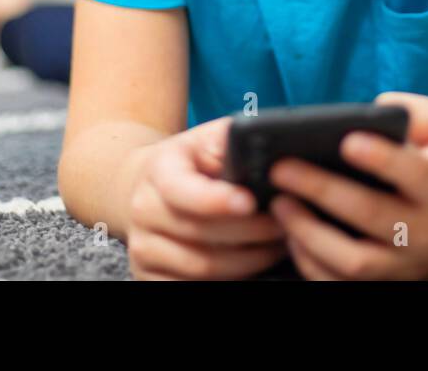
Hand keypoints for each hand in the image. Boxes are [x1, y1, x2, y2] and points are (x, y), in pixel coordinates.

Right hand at [124, 116, 289, 279]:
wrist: (144, 186)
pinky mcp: (147, 275)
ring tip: (276, 245)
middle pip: (200, 233)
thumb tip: (274, 157)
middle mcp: (143, 210)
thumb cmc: (190, 162)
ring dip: (248, 261)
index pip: (181, 189)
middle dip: (251, 232)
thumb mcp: (207, 139)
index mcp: (158, 170)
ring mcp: (142, 247)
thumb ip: (234, 142)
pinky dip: (230, 279)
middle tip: (285, 224)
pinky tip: (251, 262)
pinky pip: (193, 287)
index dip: (216, 200)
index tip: (250, 202)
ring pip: (202, 268)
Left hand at [268, 91, 427, 279]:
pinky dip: (311, 264)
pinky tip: (290, 234)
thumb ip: (410, 111)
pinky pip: (342, 283)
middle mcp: (427, 229)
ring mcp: (408, 263)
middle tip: (281, 168)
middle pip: (371, 215)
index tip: (346, 140)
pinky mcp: (390, 281)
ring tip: (279, 204)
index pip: (413, 173)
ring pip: (354, 261)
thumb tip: (364, 112)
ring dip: (309, 234)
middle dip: (321, 190)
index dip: (380, 158)